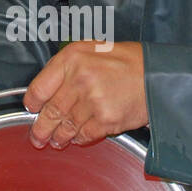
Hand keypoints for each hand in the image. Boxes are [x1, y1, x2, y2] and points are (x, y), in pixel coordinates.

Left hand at [23, 41, 148, 148]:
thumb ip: (68, 66)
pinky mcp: (106, 119)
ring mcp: (93, 101)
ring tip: (56, 140)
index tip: (32, 109)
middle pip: (50, 111)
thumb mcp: (93, 50)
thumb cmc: (128, 62)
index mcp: (72, 58)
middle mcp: (79, 79)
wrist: (158, 76)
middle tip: (37, 137)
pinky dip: (79, 138)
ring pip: (66, 126)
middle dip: (41, 128)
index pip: (39, 87)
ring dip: (59, 136)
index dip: (33, 103)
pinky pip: (84, 134)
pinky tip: (78, 138)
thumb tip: (47, 88)